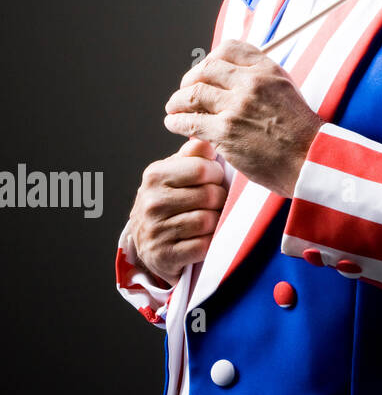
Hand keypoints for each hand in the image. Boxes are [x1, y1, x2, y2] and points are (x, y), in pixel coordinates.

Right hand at [127, 137, 227, 285]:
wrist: (149, 242)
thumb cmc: (170, 200)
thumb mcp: (175, 172)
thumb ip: (192, 154)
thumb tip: (204, 139)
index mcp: (155, 175)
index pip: (202, 169)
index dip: (216, 174)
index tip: (214, 180)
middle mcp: (151, 202)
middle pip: (209, 195)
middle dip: (219, 199)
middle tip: (215, 203)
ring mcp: (155, 230)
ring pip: (208, 221)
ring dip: (216, 221)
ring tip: (210, 218)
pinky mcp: (164, 255)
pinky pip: (203, 245)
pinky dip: (210, 242)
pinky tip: (204, 238)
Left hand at [163, 40, 321, 197]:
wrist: (311, 160)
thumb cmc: (301, 132)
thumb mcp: (287, 92)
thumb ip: (262, 81)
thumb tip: (233, 77)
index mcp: (268, 70)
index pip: (229, 49)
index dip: (210, 59)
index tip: (204, 71)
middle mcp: (251, 83)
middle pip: (205, 70)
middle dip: (188, 80)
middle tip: (184, 92)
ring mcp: (237, 107)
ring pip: (192, 94)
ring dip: (177, 102)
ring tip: (174, 109)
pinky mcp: (225, 132)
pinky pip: (189, 121)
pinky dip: (176, 122)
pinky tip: (175, 125)